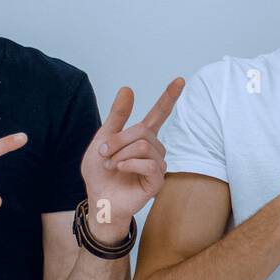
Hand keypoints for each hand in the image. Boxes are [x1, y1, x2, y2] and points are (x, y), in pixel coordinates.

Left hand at [83, 79, 185, 242]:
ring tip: (111, 165)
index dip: (169, 97)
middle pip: (142, 131)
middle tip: (104, 153)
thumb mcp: (102, 139)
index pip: (159, 114)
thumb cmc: (101, 173)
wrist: (98, 199)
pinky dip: (128, 164)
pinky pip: (147, 163)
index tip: (180, 80)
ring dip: (120, 154)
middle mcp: (154, 148)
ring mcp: (157, 164)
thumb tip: (128, 88)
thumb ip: (117, 116)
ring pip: (143, 146)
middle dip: (118, 140)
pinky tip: (120, 170)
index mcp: (142, 137)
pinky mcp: (157, 180)